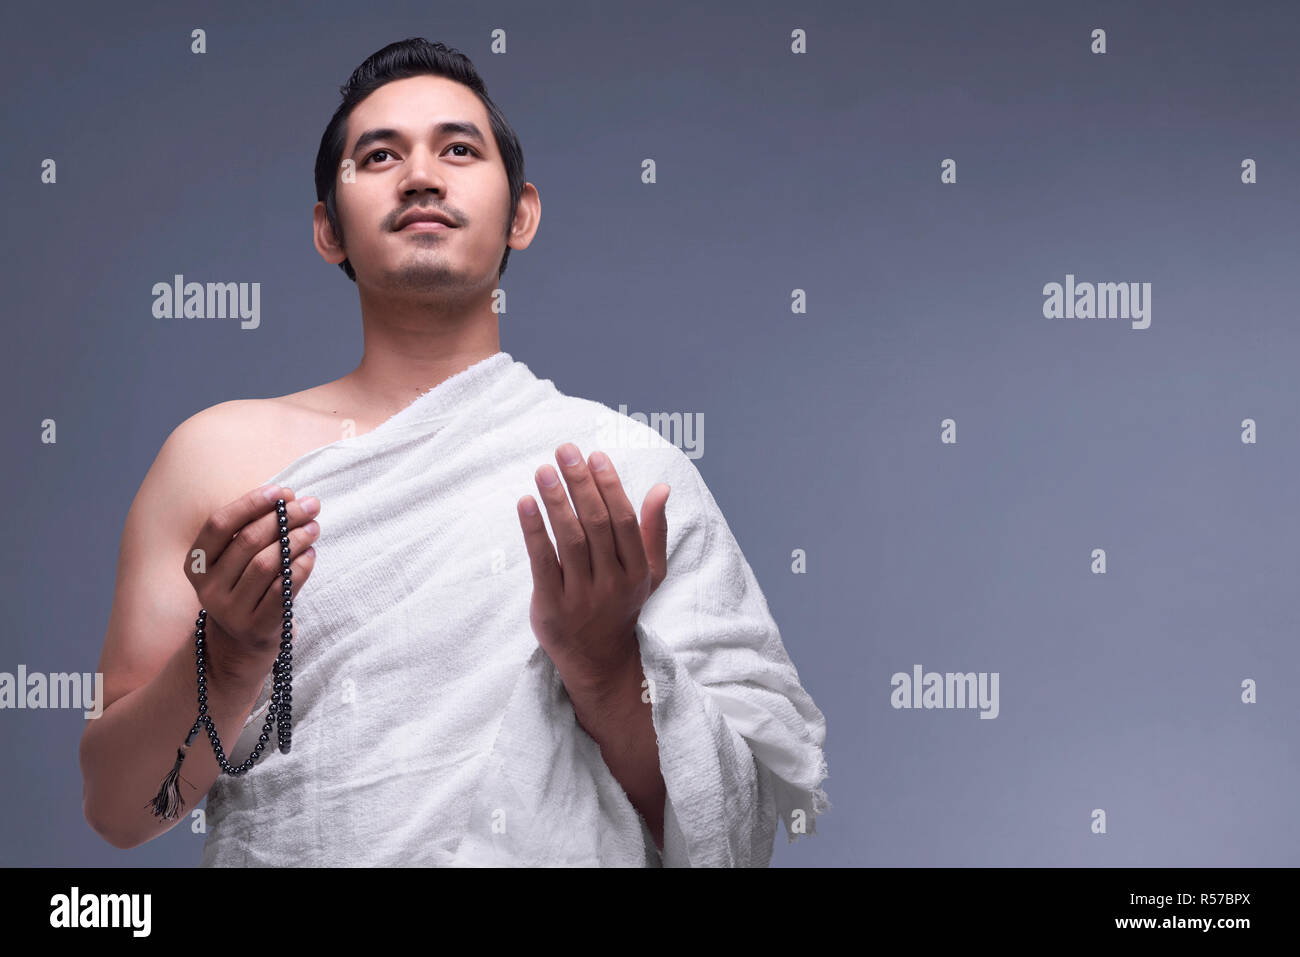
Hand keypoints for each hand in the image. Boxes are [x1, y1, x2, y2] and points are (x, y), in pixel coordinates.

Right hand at [184, 483, 320, 672]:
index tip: (281, 490)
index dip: (250, 503)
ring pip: (266, 563)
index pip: (218, 524)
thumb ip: (255, 527)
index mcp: (197, 564)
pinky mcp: (256, 627)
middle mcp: (208, 588)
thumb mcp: (237, 559)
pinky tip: (311, 554)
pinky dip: (300, 567)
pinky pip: (282, 590)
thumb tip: (289, 495)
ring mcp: (230, 611)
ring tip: (314, 527)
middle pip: (247, 541)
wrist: (241, 643)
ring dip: (296, 540)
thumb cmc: (245, 586)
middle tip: (310, 505)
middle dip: (283, 518)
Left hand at [516, 443, 669, 691]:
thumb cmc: (621, 604)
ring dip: (556, 502)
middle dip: (581, 485)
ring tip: (544, 470)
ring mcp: (581, 597)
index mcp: (636, 571)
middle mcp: (611, 584)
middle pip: (597, 525)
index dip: (609, 486)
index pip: (623, 521)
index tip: (594, 455)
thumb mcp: (648, 572)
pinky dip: (534, 531)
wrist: (598, 659)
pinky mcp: (552, 606)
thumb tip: (662, 487)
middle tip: (565, 451)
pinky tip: (526, 503)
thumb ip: (653, 530)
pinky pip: (542, 563)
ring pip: (570, 541)